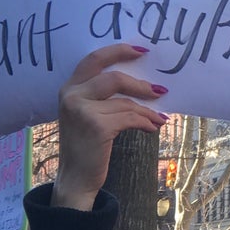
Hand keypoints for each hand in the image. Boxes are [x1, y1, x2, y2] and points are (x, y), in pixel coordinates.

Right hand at [52, 43, 167, 210]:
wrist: (75, 179)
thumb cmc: (86, 147)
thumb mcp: (86, 115)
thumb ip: (101, 97)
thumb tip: (141, 85)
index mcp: (69, 88)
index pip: (93, 59)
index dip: (118, 51)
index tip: (141, 50)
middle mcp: (72, 95)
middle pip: (113, 78)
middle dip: (140, 84)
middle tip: (160, 89)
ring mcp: (82, 110)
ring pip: (125, 102)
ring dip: (147, 110)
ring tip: (158, 117)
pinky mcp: (96, 125)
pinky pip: (130, 117)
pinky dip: (145, 122)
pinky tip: (152, 127)